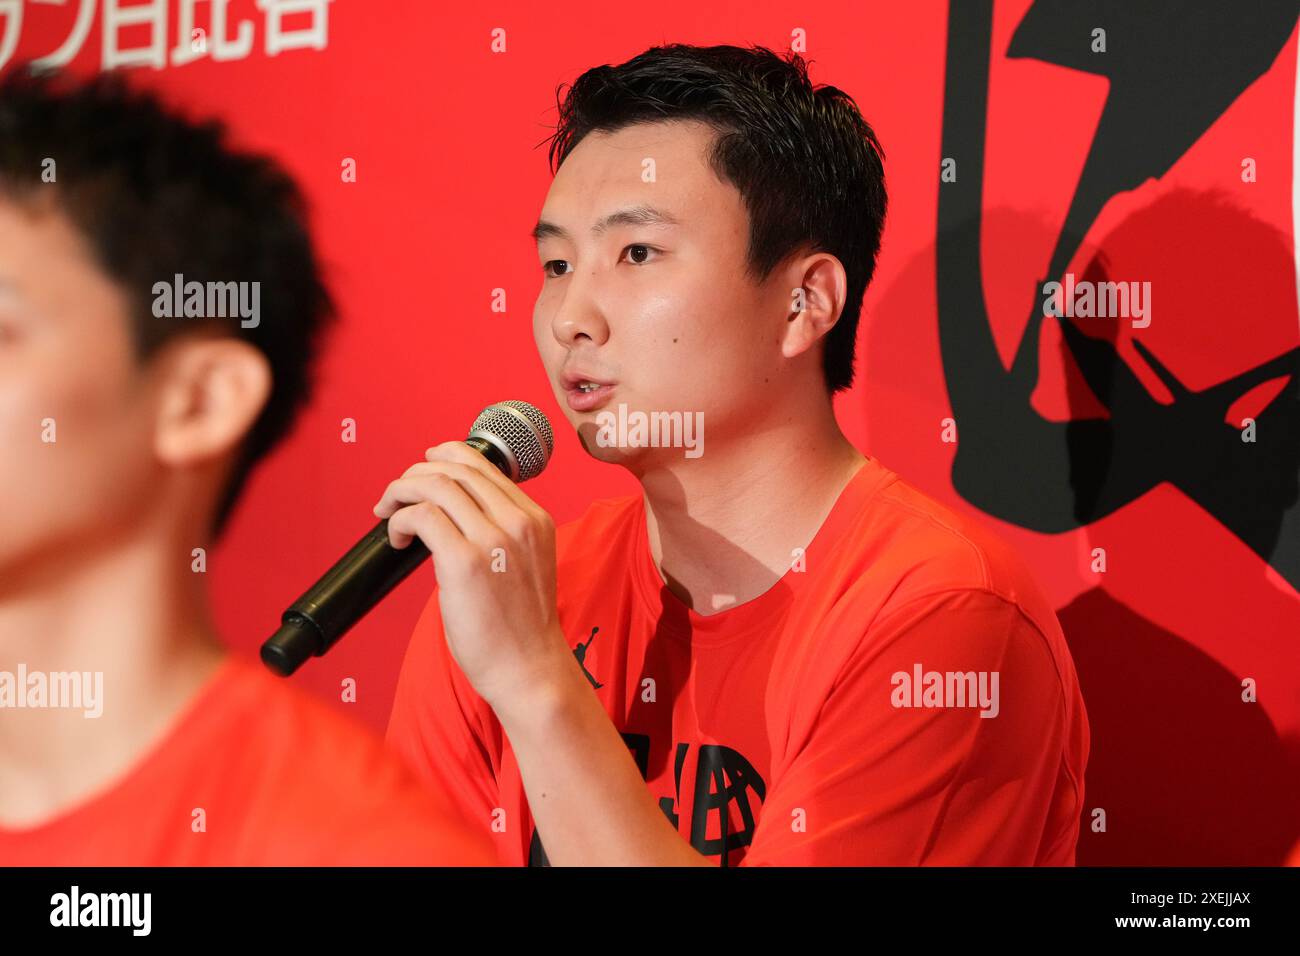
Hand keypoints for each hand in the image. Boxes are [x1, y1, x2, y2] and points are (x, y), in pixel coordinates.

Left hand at [372, 441, 570, 708]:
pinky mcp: (465, 562)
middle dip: (416, 473)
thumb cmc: (520, 629)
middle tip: (396, 495)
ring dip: (402, 491)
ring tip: (388, 512)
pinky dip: (401, 519)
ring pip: (436, 485)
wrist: (529, 669)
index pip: (484, 465)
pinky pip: (423, 516)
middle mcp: (518, 521)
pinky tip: (397, 538)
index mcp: (535, 519)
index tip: (423, 468)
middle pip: (457, 467)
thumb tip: (450, 516)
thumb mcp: (524, 564)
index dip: (445, 457)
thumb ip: (500, 533)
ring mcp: (493, 539)